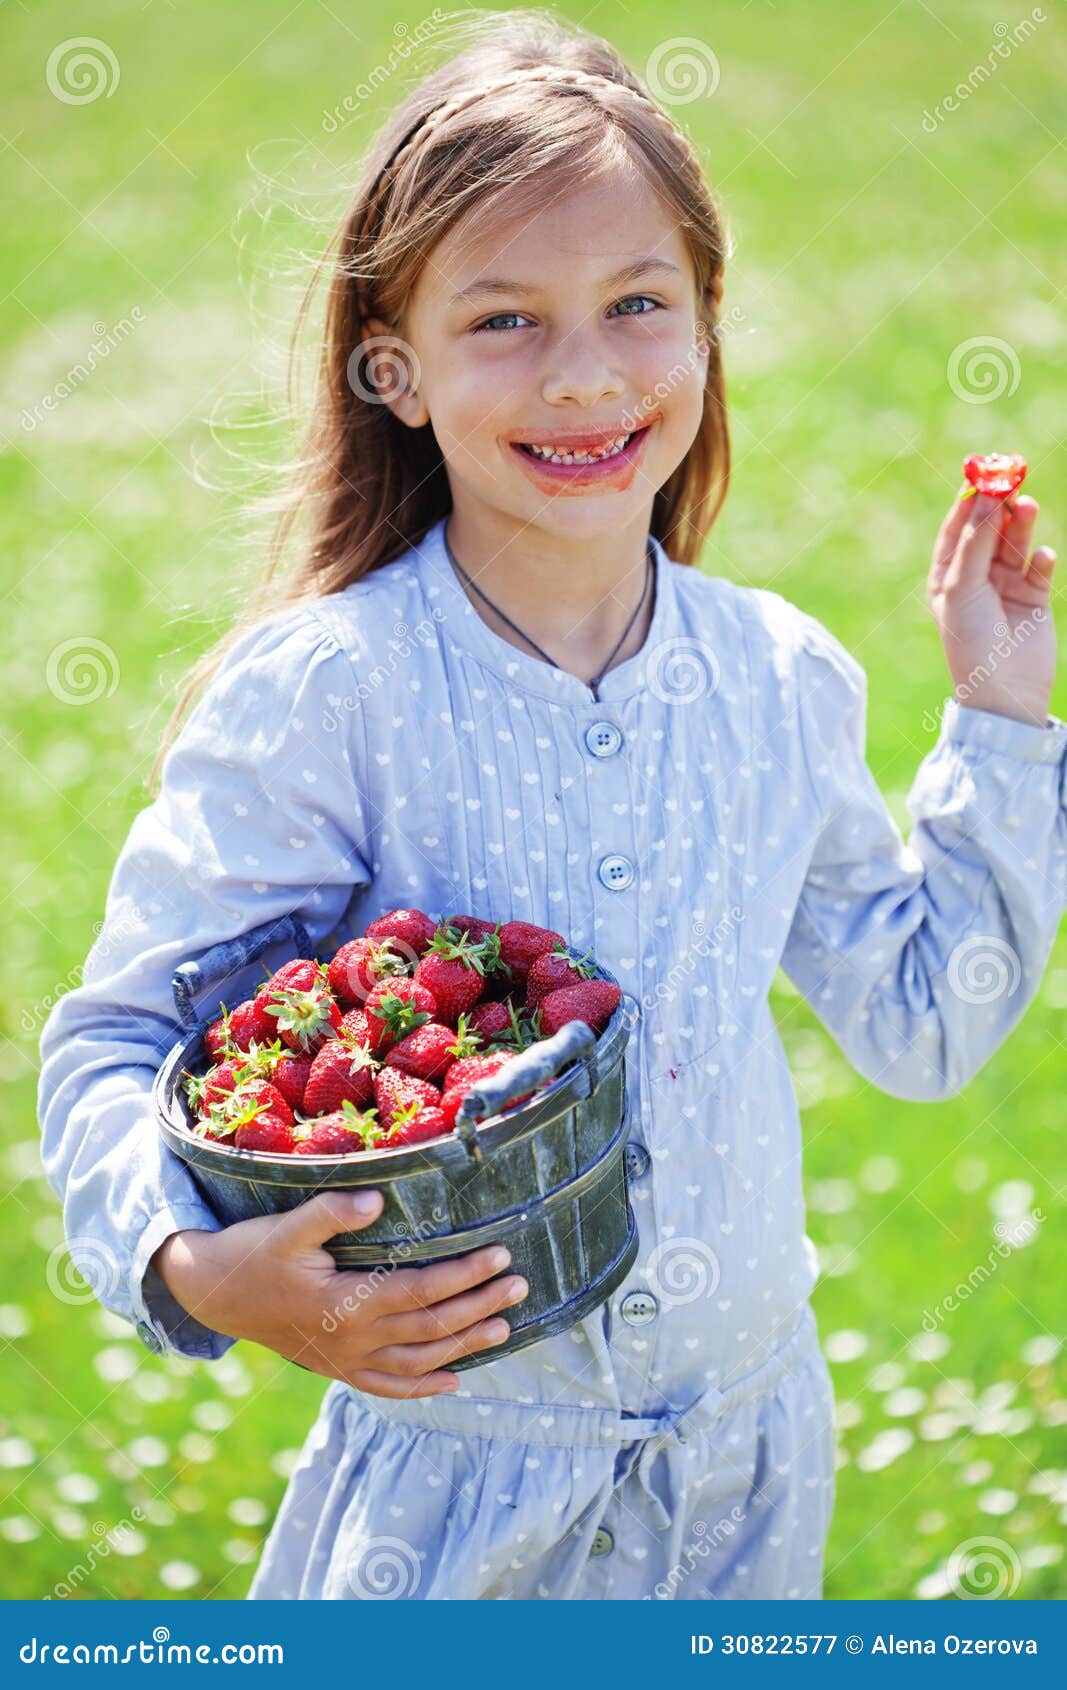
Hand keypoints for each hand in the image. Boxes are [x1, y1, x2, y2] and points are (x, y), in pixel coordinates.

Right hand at [151, 1191, 528, 1397]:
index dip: (464, 1275)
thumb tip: (376, 1200)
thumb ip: (331, 1214)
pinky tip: (454, 1382)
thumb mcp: (287, 1226)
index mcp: (346, 1302)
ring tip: (505, 1327)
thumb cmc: (253, 1254)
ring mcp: (345, 1361)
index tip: (500, 1255)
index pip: (421, 1290)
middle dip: (479, 1306)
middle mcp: (353, 1339)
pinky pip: (387, 1387)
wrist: (213, 1294)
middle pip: (431, 1327)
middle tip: (519, 1284)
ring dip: (464, 1346)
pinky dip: (422, 1388)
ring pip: (418, 1361)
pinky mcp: (337, 1369)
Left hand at [927, 486, 1057, 727]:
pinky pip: (1039, 569)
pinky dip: (1042, 560)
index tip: (981, 472)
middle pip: (988, 530)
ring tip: (1028, 504)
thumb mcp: (963, 587)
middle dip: (1000, 505)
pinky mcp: (1034, 599)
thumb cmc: (971, 641)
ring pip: (1015, 543)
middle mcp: (975, 579)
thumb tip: (986, 498)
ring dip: (1021, 524)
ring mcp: (1005, 587)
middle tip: (1013, 475)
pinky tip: (1043, 558)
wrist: (1003, 691)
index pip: (956, 529)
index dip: (969, 501)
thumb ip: (975, 542)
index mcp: (947, 577)